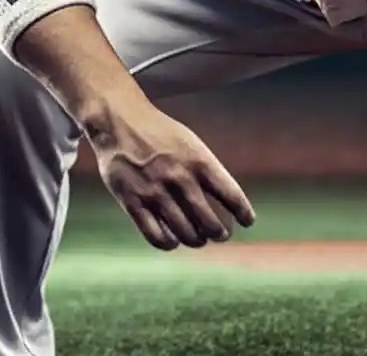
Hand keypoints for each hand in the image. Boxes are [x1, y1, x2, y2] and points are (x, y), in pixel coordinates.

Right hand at [81, 103, 254, 249]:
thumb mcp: (191, 143)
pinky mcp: (133, 202)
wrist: (119, 122)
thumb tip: (226, 201)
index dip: (243, 213)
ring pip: (185, 233)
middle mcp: (180, 178)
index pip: (231, 195)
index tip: (248, 221)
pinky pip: (155, 236)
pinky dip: (169, 244)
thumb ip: (207, 170)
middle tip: (221, 235)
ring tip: (199, 239)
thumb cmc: (160, 133)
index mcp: (199, 161)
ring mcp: (156, 192)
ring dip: (197, 240)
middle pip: (210, 222)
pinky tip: (173, 241)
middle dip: (220, 233)